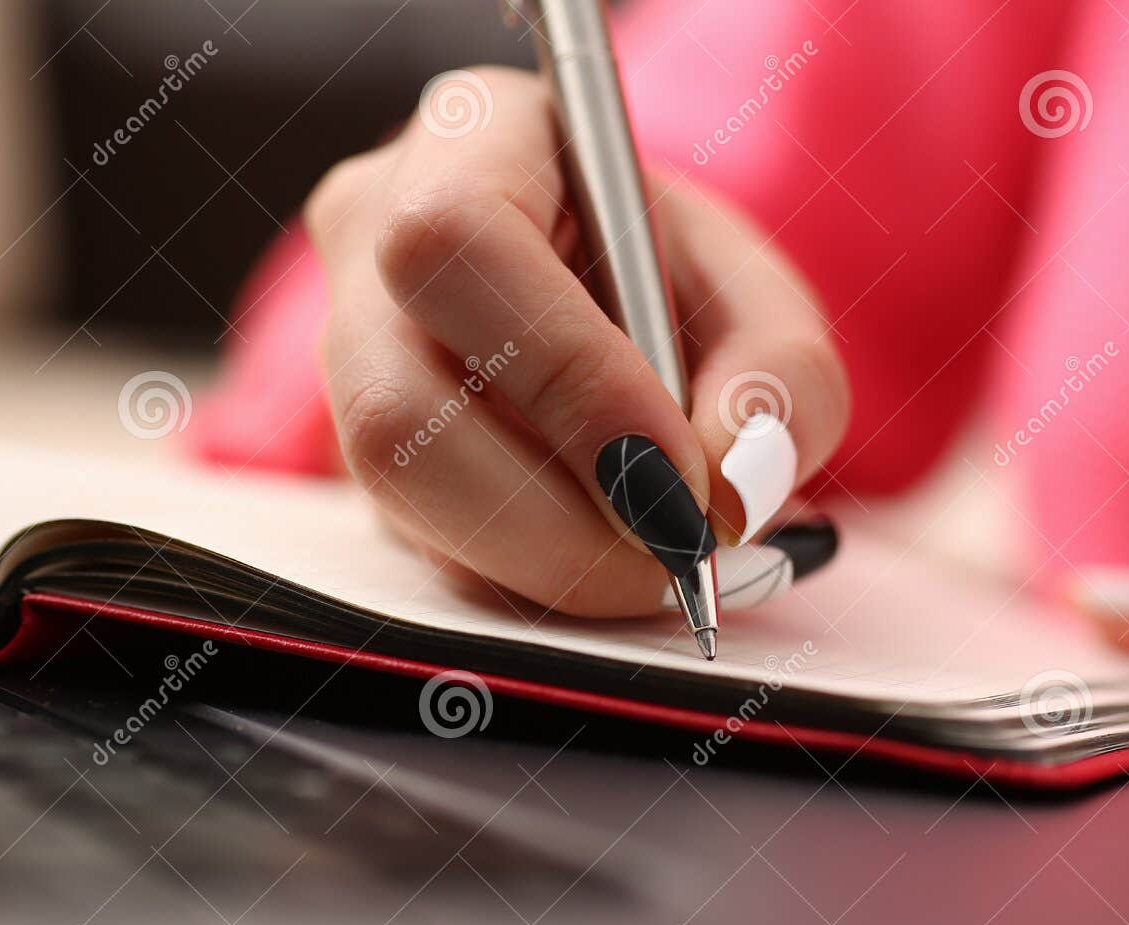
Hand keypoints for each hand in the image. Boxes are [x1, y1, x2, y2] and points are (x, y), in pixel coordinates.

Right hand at [303, 67, 848, 616]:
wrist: (609, 301)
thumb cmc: (674, 275)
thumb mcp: (759, 292)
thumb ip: (781, 375)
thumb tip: (737, 487)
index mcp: (469, 139)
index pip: (456, 243)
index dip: (567, 379)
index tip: (681, 482)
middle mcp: (369, 244)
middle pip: (396, 411)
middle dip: (554, 524)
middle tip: (677, 564)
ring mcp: (346, 361)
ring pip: (401, 500)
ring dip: (550, 566)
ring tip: (666, 568)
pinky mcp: (360, 463)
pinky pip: (427, 547)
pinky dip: (537, 582)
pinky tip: (613, 562)